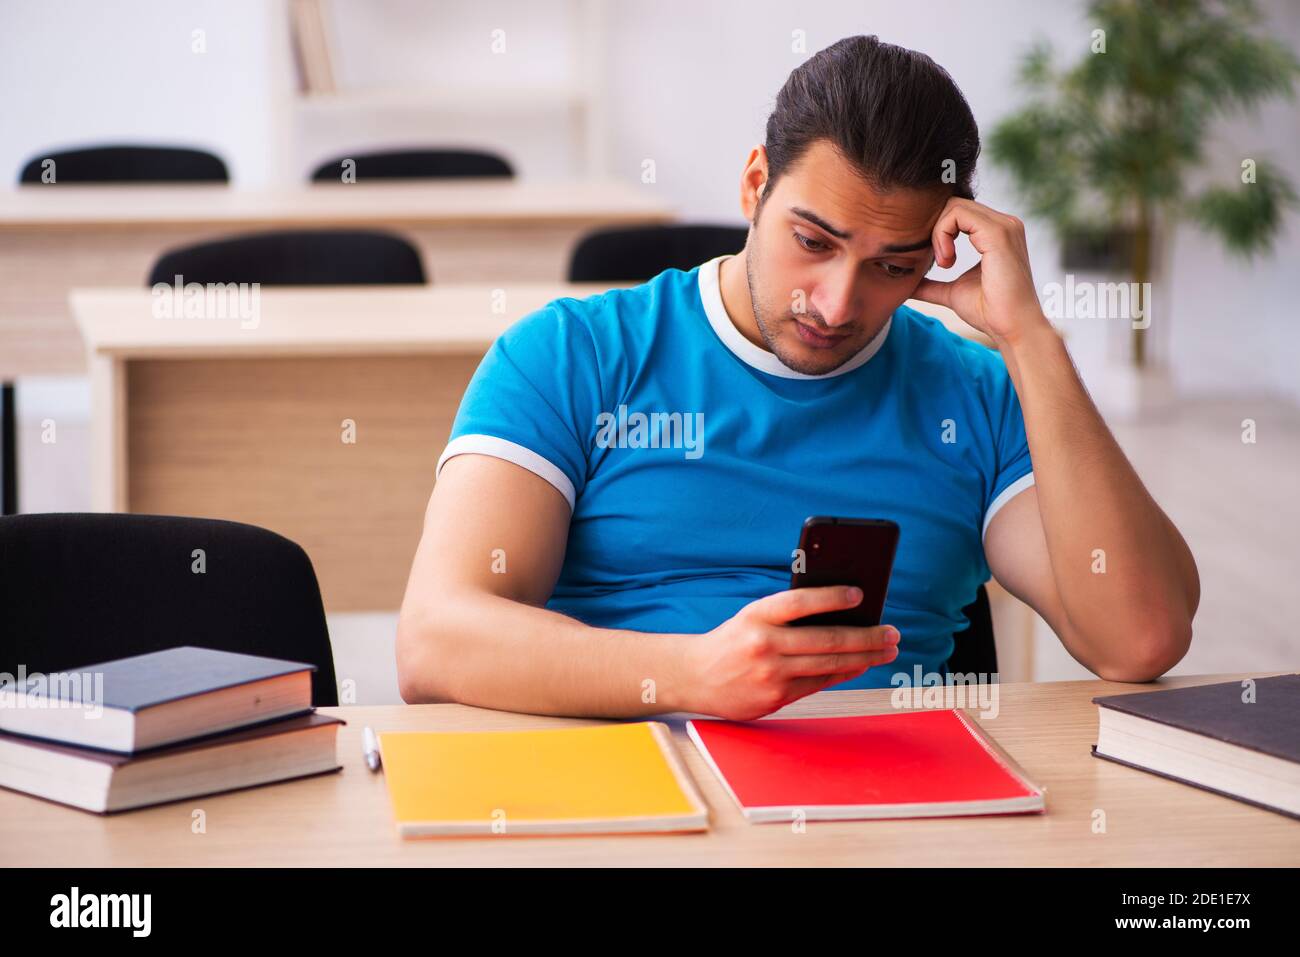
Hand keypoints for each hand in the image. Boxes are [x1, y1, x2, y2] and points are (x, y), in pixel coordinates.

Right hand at [683, 586, 900, 720]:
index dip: (832, 597)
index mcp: (756, 615)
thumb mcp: (753, 616)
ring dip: (865, 657)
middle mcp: (763, 644)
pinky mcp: (774, 698)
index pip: (800, 601)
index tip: (861, 595)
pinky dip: (844, 672)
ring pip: (829, 664)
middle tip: (893, 633)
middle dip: (867, 637)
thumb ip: (788, 615)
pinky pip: (818, 683)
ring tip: (887, 650)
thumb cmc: (734, 639)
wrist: (695, 676)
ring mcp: (770, 674)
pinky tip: (860, 665)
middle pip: (827, 639)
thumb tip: (842, 613)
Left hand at [913, 197, 1049, 349]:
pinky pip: (958, 214)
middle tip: (939, 261)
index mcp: (997, 232)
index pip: (958, 212)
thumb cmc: (988, 312)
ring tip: (944, 262)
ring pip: (954, 206)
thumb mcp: (952, 293)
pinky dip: (943, 234)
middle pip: (954, 204)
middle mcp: (1004, 223)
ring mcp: (1004, 225)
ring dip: (938, 233)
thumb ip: (931, 285)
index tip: (939, 260)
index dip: (939, 231)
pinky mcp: (998, 233)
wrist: (1011, 327)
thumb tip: (907, 286)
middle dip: (936, 230)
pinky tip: (947, 261)